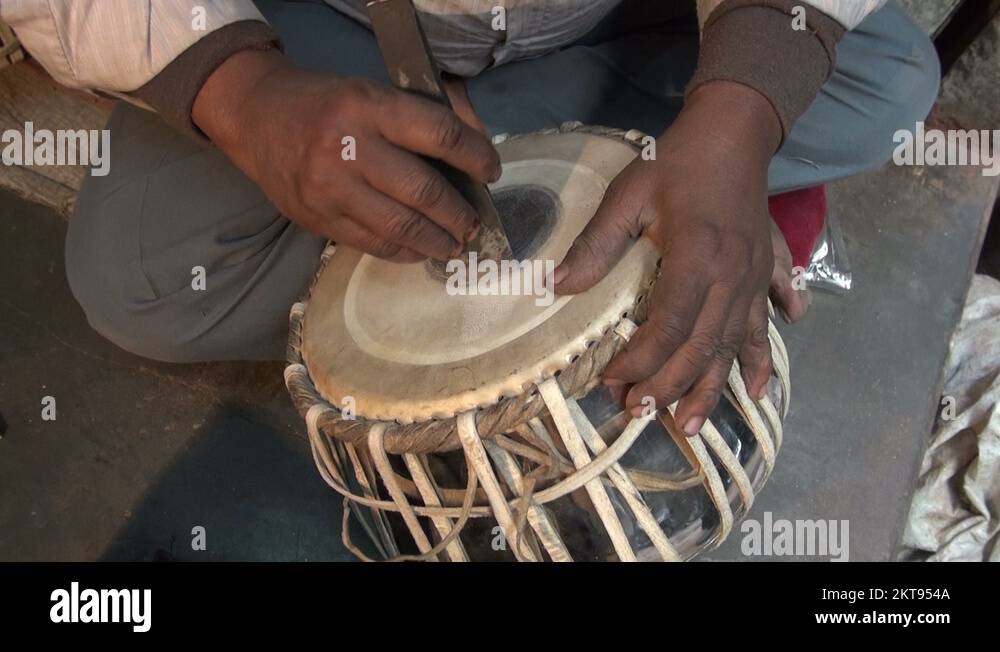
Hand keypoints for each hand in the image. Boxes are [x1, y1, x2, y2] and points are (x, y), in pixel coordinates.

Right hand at [192, 50, 499, 261]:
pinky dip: (404, 252)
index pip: (440, 135)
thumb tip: (476, 147)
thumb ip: (427, 114)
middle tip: (474, 224)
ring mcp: (329, 189)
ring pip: (400, 228)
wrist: (256, 116)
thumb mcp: (375, 91)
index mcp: (369, 107)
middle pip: (423, 191)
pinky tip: (420, 250)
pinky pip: (373, 245)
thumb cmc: (327, 102)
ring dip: (437, 241)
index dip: (476, 156)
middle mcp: (348, 148)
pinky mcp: (317, 219)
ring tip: (455, 244)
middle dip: (459, 214)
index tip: (491, 172)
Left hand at [555, 81, 783, 434]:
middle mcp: (733, 277)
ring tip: (691, 425)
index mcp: (698, 256)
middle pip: (702, 347)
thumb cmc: (676, 163)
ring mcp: (754, 279)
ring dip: (711, 388)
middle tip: (638, 412)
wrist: (735, 134)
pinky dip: (761, 359)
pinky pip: (764, 326)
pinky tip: (760, 389)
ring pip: (733, 346)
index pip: (669, 326)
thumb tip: (557, 287)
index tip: (610, 380)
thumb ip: (596, 245)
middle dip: (668, 385)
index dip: (640, 360)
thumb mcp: (628, 195)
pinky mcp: (765, 275)